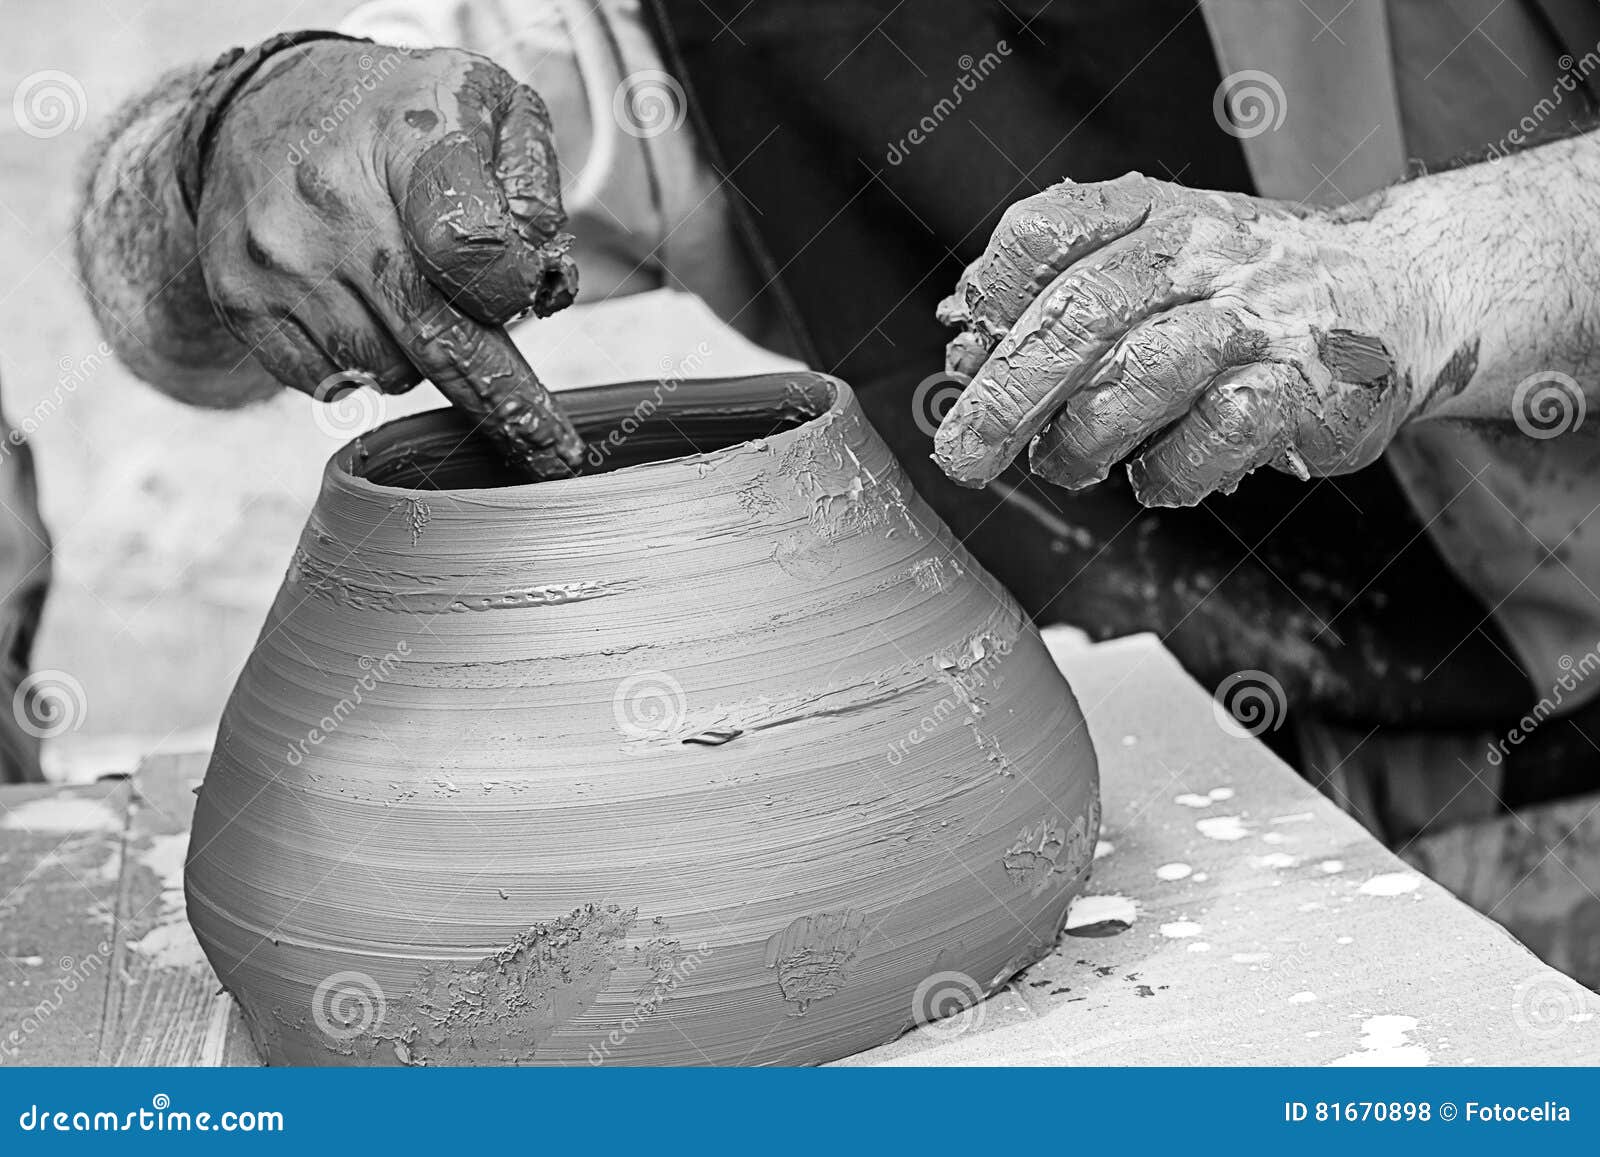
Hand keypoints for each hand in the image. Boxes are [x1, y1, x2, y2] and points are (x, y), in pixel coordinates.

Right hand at [195, 41, 581, 473]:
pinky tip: (363, 313)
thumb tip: (544, 284)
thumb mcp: (486, 105)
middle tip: (553, 450)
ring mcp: (279, 257)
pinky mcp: (242, 302)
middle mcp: (332, 200)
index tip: (527, 296)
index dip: (510, 288)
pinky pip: (331, 382)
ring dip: (422, 361)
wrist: (255, 105)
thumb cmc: (398, 117)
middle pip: (436, 339)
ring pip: (389, 372)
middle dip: (506, 402)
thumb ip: (535, 188)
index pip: (473, 248)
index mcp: (408, 139)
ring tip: (412, 299)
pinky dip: (365, 368)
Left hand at [933, 173, 1417, 505]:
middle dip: (1006, 394)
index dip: (991, 297)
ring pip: (1143, 376)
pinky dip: (1167, 472)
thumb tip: (964, 358)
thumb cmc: (1247, 292)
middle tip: (962, 454)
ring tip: (1068, 464)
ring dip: (1082, 440)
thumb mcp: (1155, 264)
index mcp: (1153, 211)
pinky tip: (1156, 474)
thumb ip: (1061, 301)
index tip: (965, 353)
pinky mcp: (1309, 387)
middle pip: (1082, 313)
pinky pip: (1214, 438)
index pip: (1045, 233)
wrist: (1403, 292)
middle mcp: (1206, 251)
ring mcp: (1261, 317)